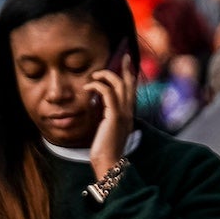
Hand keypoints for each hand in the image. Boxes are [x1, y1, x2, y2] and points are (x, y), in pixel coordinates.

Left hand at [86, 55, 136, 176]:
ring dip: (106, 75)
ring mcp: (123, 114)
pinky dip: (97, 85)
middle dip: (125, 67)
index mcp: (128, 115)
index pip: (131, 91)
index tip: (127, 65)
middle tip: (122, 55)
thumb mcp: (108, 129)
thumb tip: (99, 105)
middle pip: (129, 83)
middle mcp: (129, 112)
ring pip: (119, 85)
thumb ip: (107, 117)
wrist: (108, 163)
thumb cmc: (105, 150)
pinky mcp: (114, 116)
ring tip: (94, 75)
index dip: (130, 76)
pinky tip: (88, 86)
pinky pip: (107, 93)